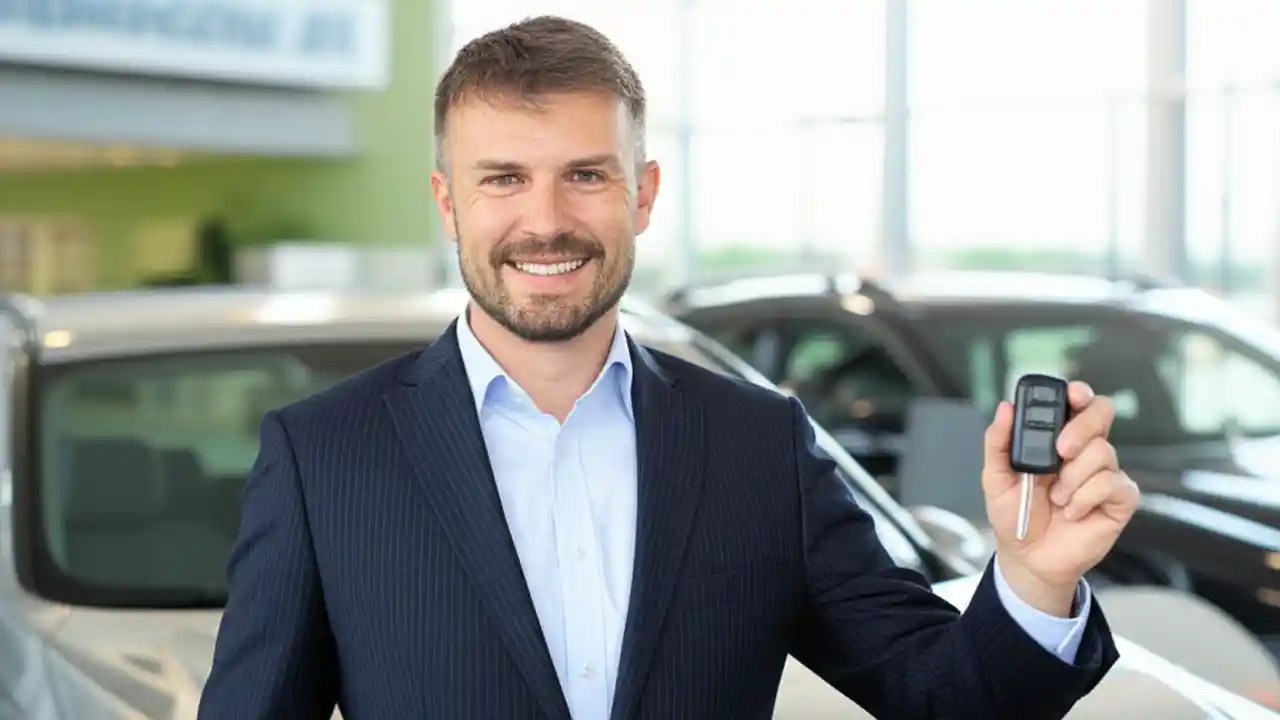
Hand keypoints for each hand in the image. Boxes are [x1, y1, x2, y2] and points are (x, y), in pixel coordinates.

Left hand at [981, 381, 1139, 616]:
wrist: (1027, 557)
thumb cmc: (1015, 515)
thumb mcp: (996, 477)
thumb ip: (998, 442)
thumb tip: (1005, 408)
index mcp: (1058, 438)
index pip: (1078, 403)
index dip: (1079, 393)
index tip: (1072, 395)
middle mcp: (1085, 451)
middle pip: (1102, 413)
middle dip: (1082, 426)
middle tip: (1061, 451)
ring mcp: (1105, 473)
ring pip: (1103, 453)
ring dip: (1072, 478)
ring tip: (1056, 498)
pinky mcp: (1119, 499)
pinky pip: (1111, 484)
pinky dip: (1085, 498)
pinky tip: (1072, 511)